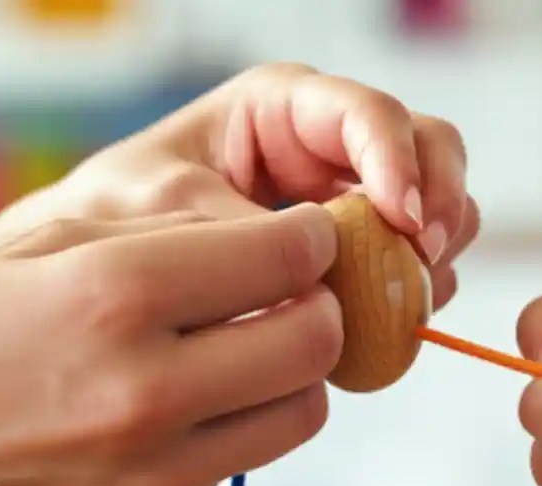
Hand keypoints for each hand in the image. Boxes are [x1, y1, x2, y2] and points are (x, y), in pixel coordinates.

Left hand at [0, 62, 477, 309]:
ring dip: (439, 249)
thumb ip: (235, 234)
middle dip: (441, 200)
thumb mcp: (163, 212)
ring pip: (437, 203)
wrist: (100, 272)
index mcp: (282, 109)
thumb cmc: (119, 215)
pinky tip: (395, 320)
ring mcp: (351, 200)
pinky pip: (416, 260)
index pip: (366, 113)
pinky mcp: (360, 254)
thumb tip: (310, 279)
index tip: (404, 220)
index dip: (398, 161)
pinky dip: (419, 287)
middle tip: (427, 259)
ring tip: (413, 295)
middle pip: (429, 146)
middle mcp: (329, 146)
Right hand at [0, 205, 339, 485]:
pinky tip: (164, 419)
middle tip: (287, 298)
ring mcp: (154, 473)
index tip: (306, 239)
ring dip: (288, 377)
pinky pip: (233, 467)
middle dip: (317, 307)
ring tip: (237, 358)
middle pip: (315, 340)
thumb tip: (266, 242)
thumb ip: (157, 237)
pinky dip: (223, 433)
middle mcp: (145, 389)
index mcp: (110, 295)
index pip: (284, 259)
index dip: (310, 239)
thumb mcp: (28, 252)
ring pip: (300, 413)